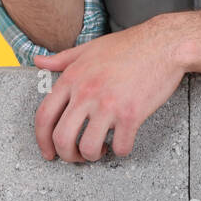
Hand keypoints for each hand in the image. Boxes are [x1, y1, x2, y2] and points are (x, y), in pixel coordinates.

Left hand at [32, 17, 185, 161]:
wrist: (163, 44)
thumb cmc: (128, 45)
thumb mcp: (89, 48)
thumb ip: (61, 59)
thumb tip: (38, 61)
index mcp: (72, 78)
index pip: (44, 116)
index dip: (42, 140)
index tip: (48, 151)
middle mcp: (86, 93)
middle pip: (62, 138)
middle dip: (67, 155)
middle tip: (76, 157)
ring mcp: (108, 105)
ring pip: (88, 148)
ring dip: (93, 156)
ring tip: (100, 150)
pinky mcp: (131, 114)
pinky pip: (120, 146)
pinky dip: (120, 150)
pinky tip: (122, 141)